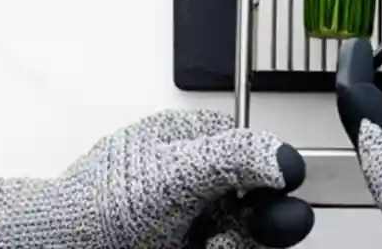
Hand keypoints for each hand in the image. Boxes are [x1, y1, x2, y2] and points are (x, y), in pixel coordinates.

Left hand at [0, 109, 313, 247]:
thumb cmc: (95, 207)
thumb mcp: (175, 172)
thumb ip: (235, 156)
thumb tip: (286, 158)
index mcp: (192, 142)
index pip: (257, 154)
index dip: (272, 179)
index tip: (273, 199)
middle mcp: (193, 181)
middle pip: (256, 201)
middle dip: (260, 223)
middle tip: (245, 232)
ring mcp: (185, 221)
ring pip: (240, 235)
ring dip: (238, 244)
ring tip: (214, 247)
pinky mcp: (180, 247)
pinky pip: (219, 246)